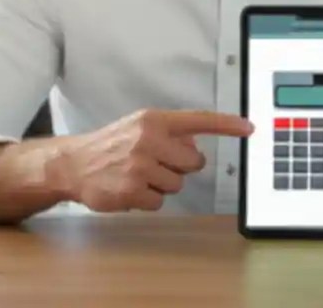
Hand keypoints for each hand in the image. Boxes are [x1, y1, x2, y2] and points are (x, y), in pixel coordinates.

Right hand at [51, 109, 253, 212]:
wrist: (73, 163)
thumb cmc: (112, 145)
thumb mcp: (139, 127)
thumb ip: (169, 133)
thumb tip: (195, 147)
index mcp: (153, 120)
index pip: (198, 120)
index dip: (226, 125)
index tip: (249, 127)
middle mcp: (148, 139)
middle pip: (194, 162)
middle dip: (180, 167)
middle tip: (156, 163)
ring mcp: (140, 166)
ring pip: (178, 185)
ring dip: (162, 184)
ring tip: (138, 176)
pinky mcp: (131, 190)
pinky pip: (159, 202)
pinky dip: (148, 200)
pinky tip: (130, 189)